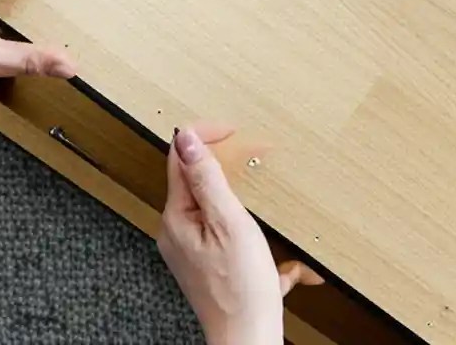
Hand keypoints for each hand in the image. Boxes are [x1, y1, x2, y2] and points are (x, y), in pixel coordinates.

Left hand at [158, 127, 322, 344]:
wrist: (247, 340)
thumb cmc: (242, 288)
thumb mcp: (229, 222)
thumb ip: (207, 179)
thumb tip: (186, 138)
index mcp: (177, 218)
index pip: (180, 160)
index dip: (203, 137)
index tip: (231, 130)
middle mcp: (176, 234)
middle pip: (195, 185)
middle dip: (225, 170)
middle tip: (252, 161)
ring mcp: (191, 253)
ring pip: (213, 212)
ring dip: (240, 205)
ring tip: (264, 211)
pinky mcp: (208, 270)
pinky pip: (228, 241)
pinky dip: (250, 240)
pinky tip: (278, 260)